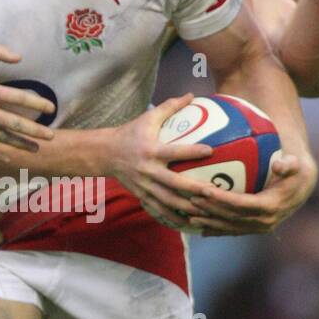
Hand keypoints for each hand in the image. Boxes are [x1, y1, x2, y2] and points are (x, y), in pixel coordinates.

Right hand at [110, 94, 224, 229]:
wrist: (104, 154)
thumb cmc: (131, 133)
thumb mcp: (148, 118)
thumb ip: (170, 106)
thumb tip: (193, 94)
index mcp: (151, 150)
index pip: (174, 151)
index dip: (192, 151)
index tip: (211, 151)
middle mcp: (148, 171)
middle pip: (173, 184)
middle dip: (194, 190)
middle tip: (214, 193)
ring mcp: (144, 186)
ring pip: (168, 202)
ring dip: (187, 209)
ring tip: (207, 214)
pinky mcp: (142, 196)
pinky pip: (160, 211)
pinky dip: (174, 219)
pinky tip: (189, 225)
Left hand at [183, 149, 317, 235]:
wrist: (300, 189)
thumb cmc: (295, 172)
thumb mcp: (296, 165)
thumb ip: (289, 164)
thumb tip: (279, 166)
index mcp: (270, 206)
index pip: (241, 204)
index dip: (222, 198)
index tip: (204, 189)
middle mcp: (264, 222)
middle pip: (231, 217)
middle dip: (210, 210)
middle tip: (190, 200)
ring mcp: (258, 228)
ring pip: (229, 227)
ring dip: (208, 222)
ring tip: (188, 216)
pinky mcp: (253, 230)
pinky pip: (231, 230)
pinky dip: (215, 229)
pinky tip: (198, 226)